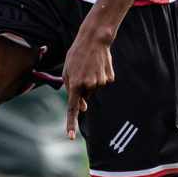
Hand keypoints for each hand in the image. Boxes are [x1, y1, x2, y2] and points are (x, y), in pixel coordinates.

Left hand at [62, 25, 114, 139]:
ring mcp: (101, 83)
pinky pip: (103, 83)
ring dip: (90, 82)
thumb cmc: (76, 55)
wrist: (94, 39)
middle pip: (84, 97)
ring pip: (94, 91)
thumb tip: (84, 108)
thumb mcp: (67, 71)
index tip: (70, 137)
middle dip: (81, 89)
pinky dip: (100, 77)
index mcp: (75, 85)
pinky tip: (98, 65)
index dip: (71, 124)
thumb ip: (71, 90)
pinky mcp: (110, 79)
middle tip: (80, 71)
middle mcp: (89, 86)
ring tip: (89, 66)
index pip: (72, 109)